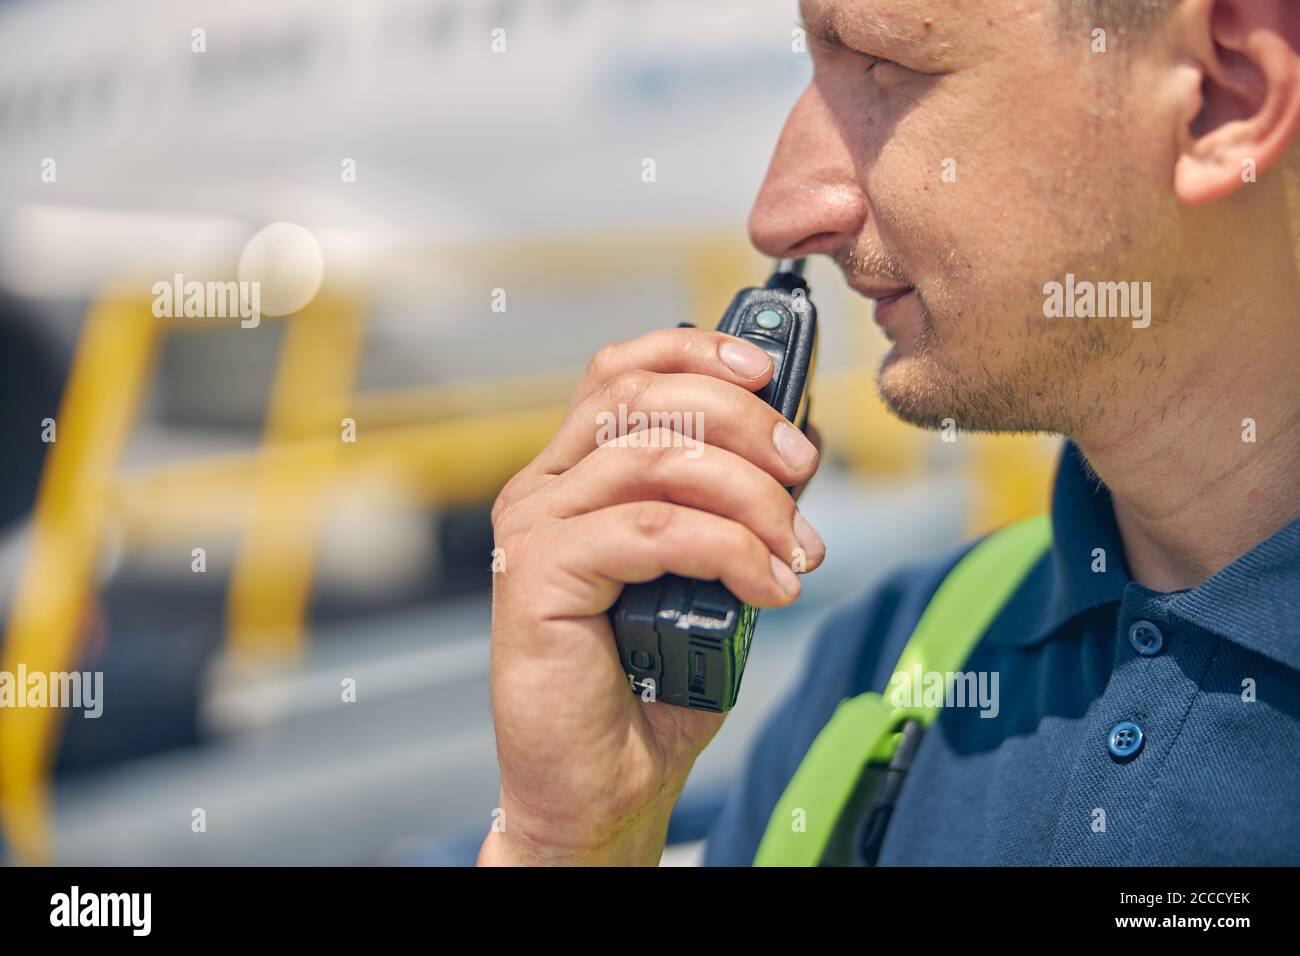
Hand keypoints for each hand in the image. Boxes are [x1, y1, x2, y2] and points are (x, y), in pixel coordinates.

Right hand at [480, 328, 824, 865]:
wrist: (601, 787)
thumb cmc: (652, 684)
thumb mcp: (709, 572)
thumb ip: (731, 504)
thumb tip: (797, 439)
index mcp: (575, 476)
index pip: (621, 369)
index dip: (696, 350)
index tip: (769, 370)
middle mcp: (543, 489)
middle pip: (641, 396)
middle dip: (743, 419)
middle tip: (804, 470)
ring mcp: (531, 529)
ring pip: (654, 457)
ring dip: (749, 494)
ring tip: (798, 548)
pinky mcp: (533, 578)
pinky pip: (650, 530)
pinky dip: (728, 549)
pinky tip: (770, 588)